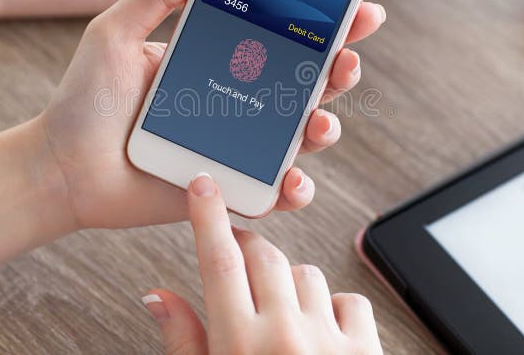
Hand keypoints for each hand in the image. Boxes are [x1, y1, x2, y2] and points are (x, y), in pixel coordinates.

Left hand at [40, 0, 385, 228]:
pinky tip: (292, 179)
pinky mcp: (229, 188)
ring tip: (320, 121)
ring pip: (300, 135)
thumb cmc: (85, 102)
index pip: (281, 34)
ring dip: (326, 126)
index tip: (355, 2)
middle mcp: (237, 100)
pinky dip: (294, 189)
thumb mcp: (116, 34)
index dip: (323, 20)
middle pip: (305, 82)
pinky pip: (274, 191)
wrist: (62, 169)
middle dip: (339, 67)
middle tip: (347, 56)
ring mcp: (236, 145)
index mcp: (219, 58)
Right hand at [142, 173, 382, 354]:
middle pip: (263, 256)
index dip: (207, 216)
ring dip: (288, 284)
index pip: (217, 261)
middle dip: (247, 251)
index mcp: (238, 345)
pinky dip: (332, 308)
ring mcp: (330, 341)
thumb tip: (157, 296)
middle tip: (237, 264)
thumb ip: (184, 341)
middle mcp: (285, 335)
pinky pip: (347, 299)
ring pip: (305, 273)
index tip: (202, 185)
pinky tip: (319, 333)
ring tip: (279, 318)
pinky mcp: (366, 350)